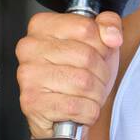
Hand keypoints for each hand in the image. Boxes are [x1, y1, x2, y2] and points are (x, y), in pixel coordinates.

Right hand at [15, 11, 123, 138]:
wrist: (64, 116)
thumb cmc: (79, 74)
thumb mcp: (99, 42)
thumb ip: (109, 24)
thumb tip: (112, 35)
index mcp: (42, 25)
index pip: (86, 28)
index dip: (103, 46)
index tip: (99, 55)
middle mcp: (29, 48)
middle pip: (87, 57)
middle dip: (102, 74)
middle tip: (96, 80)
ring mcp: (28, 75)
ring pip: (84, 83)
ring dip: (96, 95)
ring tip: (88, 95)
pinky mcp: (32, 102)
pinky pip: (76, 107)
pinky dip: (87, 112)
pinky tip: (80, 109)